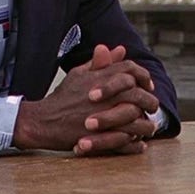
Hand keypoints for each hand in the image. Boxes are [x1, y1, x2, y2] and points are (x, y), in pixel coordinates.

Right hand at [12, 44, 159, 154]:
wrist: (43, 121)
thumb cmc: (63, 98)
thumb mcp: (79, 75)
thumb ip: (101, 63)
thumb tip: (119, 49)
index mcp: (99, 78)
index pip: (130, 70)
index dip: (143, 76)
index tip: (147, 85)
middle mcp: (103, 96)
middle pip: (138, 94)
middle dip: (149, 101)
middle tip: (152, 108)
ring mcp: (102, 117)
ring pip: (135, 120)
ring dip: (146, 125)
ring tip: (149, 127)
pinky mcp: (99, 138)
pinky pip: (125, 141)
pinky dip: (135, 144)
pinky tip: (139, 144)